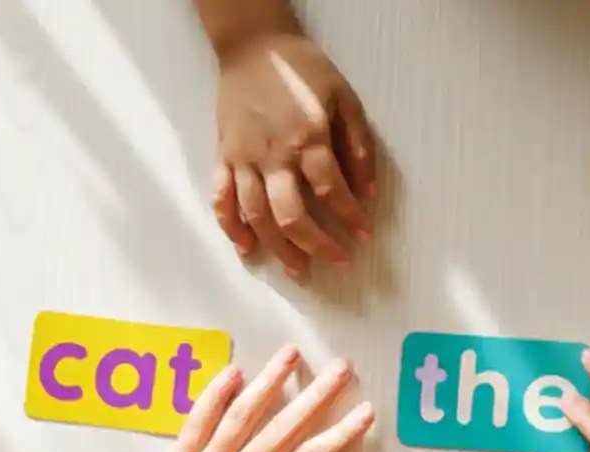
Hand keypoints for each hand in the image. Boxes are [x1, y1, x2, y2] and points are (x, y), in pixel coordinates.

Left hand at [116, 348, 373, 451]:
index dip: (342, 434)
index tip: (365, 412)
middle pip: (281, 429)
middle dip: (316, 396)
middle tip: (341, 369)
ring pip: (239, 416)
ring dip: (268, 381)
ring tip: (290, 353)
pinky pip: (195, 424)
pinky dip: (213, 396)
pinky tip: (233, 372)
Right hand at [212, 34, 375, 277]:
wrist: (254, 45)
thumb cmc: (303, 69)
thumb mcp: (344, 98)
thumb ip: (358, 145)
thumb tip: (368, 191)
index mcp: (307, 139)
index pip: (332, 191)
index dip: (351, 217)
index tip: (365, 235)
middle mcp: (273, 155)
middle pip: (292, 215)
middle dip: (317, 245)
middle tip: (337, 261)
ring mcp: (244, 158)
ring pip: (258, 215)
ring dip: (278, 247)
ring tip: (299, 268)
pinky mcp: (223, 156)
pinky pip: (222, 198)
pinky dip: (231, 226)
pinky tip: (246, 247)